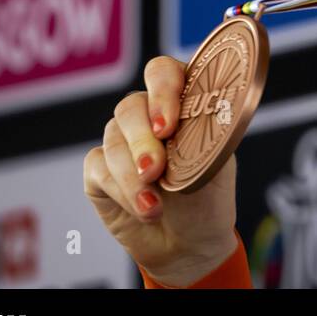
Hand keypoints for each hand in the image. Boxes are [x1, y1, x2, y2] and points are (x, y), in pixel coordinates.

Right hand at [83, 55, 238, 285]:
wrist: (189, 242)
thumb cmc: (208, 195)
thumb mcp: (217, 164)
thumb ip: (203, 135)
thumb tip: (190, 118)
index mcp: (181, 99)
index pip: (163, 73)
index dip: (162, 91)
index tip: (167, 125)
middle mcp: (147, 114)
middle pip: (131, 107)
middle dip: (142, 140)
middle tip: (155, 169)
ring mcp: (121, 139)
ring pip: (113, 140)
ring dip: (133, 178)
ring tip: (155, 207)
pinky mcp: (99, 169)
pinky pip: (99, 168)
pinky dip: (122, 191)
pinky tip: (144, 209)